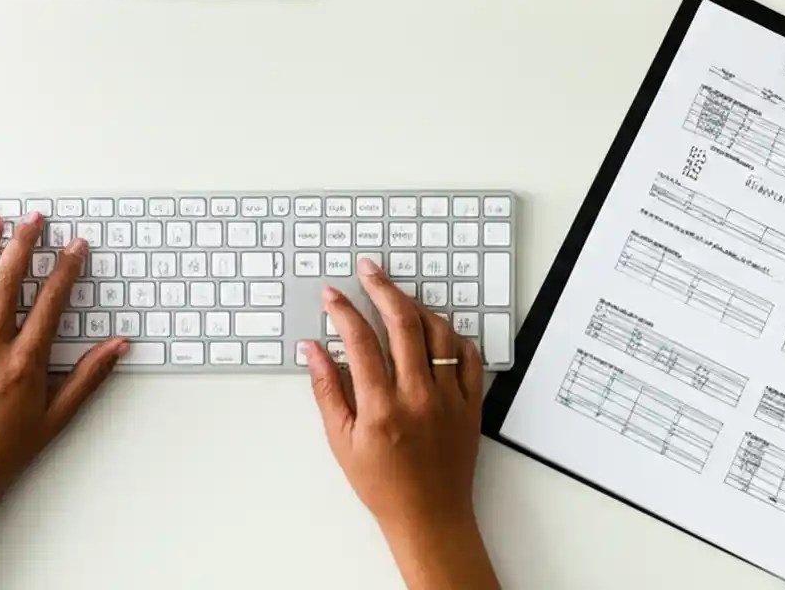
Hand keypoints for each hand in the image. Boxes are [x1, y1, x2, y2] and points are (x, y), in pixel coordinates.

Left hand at [0, 212, 127, 589]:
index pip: (50, 303)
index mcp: (25, 364)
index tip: (76, 246)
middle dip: (23, 245)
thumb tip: (118, 346)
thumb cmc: (9, 447)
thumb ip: (89, 377)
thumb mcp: (58, 416)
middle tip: (35, 220)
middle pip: (7, 283)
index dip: (66, 269)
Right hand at [302, 258, 498, 589]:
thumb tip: (313, 349)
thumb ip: (327, 390)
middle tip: (368, 270)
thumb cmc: (381, 483)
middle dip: (381, 288)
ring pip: (439, 332)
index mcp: (381, 407)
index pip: (360, 341)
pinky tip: (434, 328)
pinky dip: (451, 334)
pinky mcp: (471, 403)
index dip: (342, 310)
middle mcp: (418, 396)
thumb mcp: (341, 440)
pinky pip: (468, 355)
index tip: (332, 295)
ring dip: (416, 306)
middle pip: (403, 323)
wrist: (430, 515)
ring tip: (397, 296)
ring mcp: (449, 397)